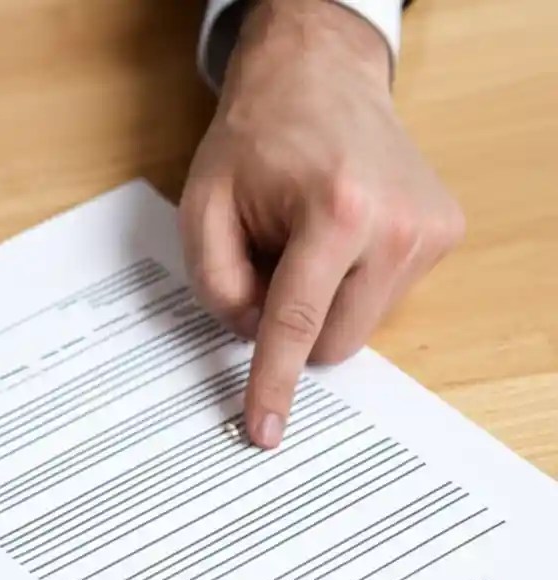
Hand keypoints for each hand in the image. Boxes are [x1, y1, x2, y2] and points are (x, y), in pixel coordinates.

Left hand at [179, 0, 464, 447]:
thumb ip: (215, 282)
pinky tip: (337, 234)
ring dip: (323, 299)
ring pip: (359, 326)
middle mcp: (397, 225)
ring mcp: (430, 230)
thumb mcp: (203, 206)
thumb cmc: (256, 140)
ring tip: (305, 237)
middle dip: (292, 323)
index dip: (273, 384)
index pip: (297, 324)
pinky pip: (383, 299)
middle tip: (269, 260)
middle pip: (334, 340)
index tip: (263, 431)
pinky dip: (349, 283)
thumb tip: (250, 336)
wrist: (318, 79)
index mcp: (337, 213)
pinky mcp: (445, 233)